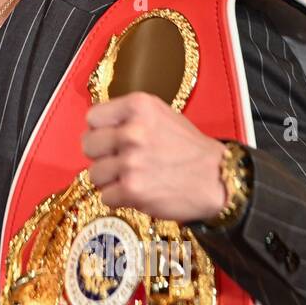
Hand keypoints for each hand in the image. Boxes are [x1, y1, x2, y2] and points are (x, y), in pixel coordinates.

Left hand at [81, 91, 227, 224]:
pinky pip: (105, 196)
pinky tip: (137, 191)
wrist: (218, 179)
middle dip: (101, 155)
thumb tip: (96, 127)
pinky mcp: (133, 189)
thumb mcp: (160, 115)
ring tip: (132, 177)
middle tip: (119, 160)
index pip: (92, 117)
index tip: (109, 138)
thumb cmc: (189, 148)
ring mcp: (131, 162)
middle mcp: (133, 132)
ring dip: (110, 179)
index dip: (99, 130)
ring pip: (94, 173)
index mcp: (139, 106)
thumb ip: (128, 117)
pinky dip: (118, 198)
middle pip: (87, 145)